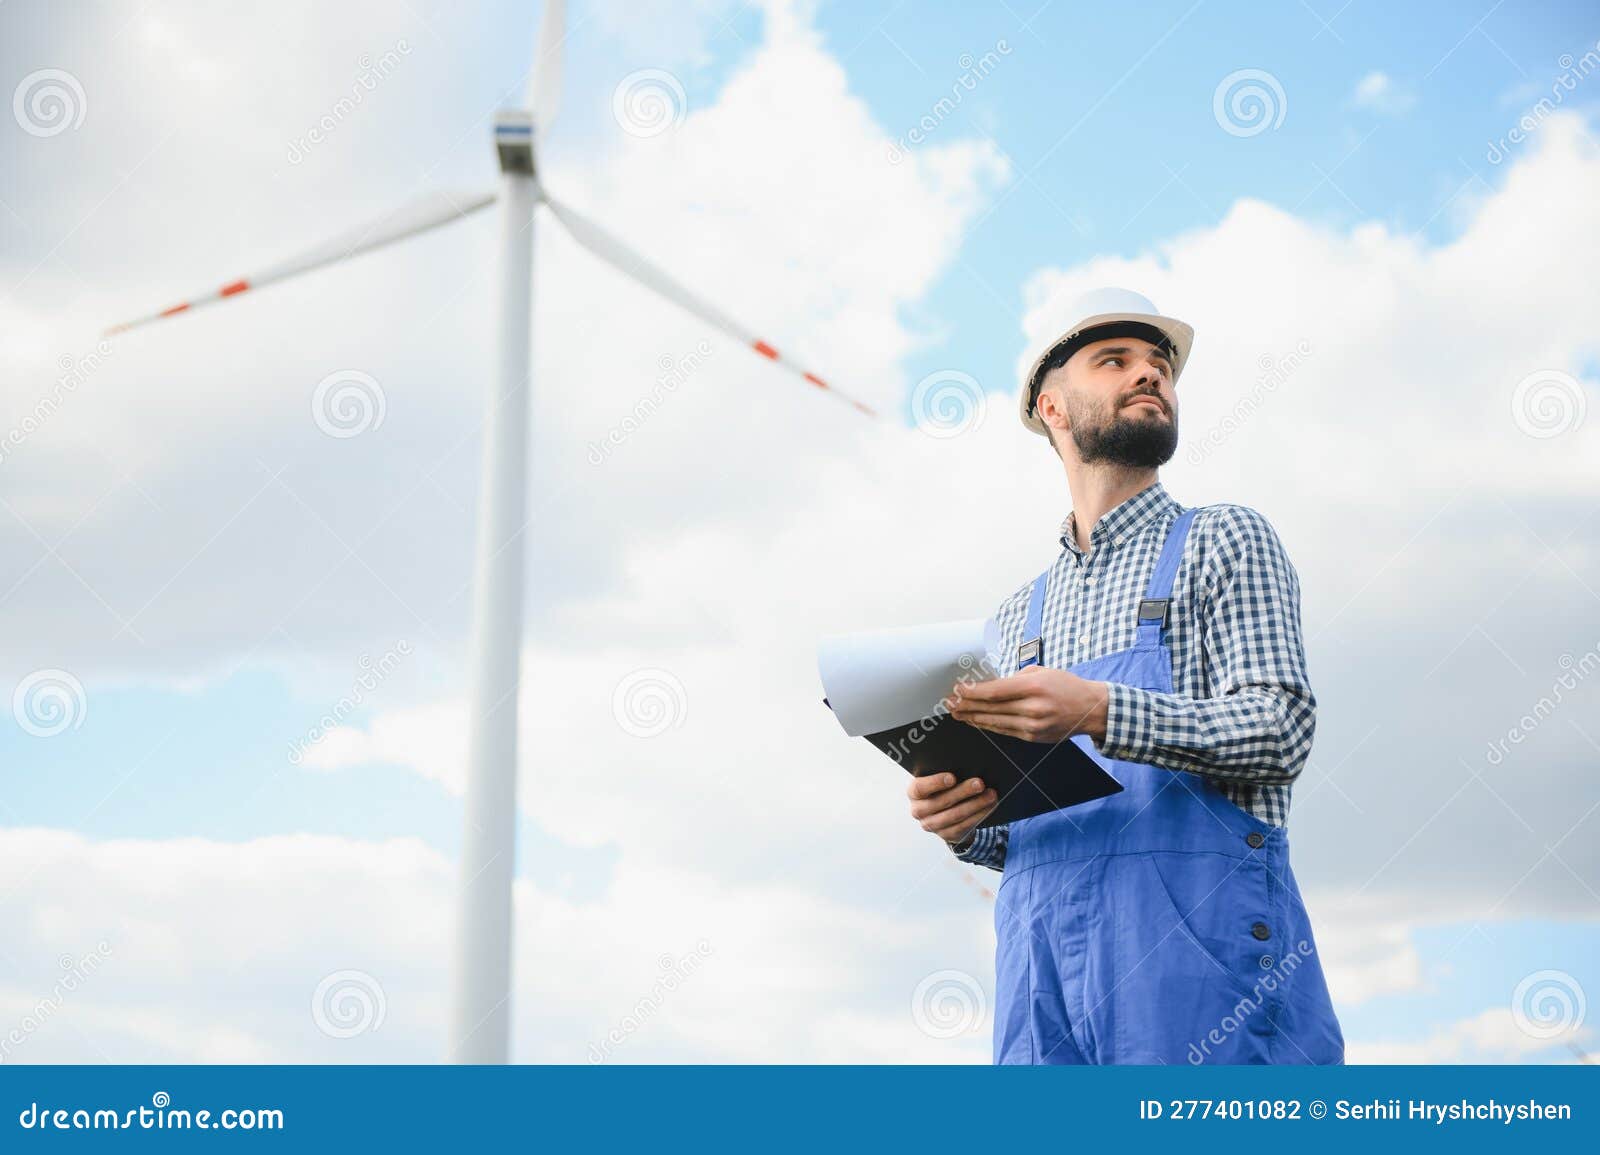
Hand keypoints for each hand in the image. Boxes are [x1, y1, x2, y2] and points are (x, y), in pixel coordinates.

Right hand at [907, 773, 996, 843]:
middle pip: (941, 802)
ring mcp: (932, 825)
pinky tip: (989, 806)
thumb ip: (945, 774)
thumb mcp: (937, 780)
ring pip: (955, 815)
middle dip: (963, 792)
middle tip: (980, 783)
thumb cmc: (941, 789)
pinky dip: (979, 815)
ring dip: (976, 804)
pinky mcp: (946, 834)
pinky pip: (964, 826)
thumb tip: (967, 765)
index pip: (920, 788)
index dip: (935, 783)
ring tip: (991, 795)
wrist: (943, 811)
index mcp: (914, 793)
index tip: (952, 778)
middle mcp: (919, 811)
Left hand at [946, 667, 1108, 743]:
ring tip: (957, 714)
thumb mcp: (1041, 672)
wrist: (1090, 709)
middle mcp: (1032, 708)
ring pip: (995, 722)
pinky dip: (988, 726)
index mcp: (1034, 687)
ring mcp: (1033, 726)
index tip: (957, 689)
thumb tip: (989, 685)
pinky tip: (976, 722)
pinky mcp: (1033, 737)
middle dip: (967, 706)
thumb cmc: (1065, 685)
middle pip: (991, 708)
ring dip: (973, 718)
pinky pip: (1005, 731)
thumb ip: (1015, 678)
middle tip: (949, 703)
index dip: (972, 692)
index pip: (995, 691)